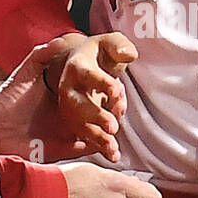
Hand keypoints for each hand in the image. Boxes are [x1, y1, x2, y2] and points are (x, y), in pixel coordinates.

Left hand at [0, 36, 108, 161]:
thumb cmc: (2, 105)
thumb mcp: (22, 76)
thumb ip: (39, 57)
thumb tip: (60, 40)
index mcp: (62, 95)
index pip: (90, 90)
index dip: (105, 88)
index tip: (115, 87)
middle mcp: (68, 113)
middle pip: (99, 110)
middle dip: (112, 110)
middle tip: (119, 108)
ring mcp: (68, 132)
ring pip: (98, 130)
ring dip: (109, 130)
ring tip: (115, 127)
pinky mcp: (65, 149)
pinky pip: (88, 148)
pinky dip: (101, 147)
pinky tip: (108, 145)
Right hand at [48, 33, 137, 163]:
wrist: (83, 64)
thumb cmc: (100, 53)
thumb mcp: (110, 42)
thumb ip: (119, 45)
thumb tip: (129, 54)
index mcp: (77, 67)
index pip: (87, 75)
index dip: (101, 82)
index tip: (116, 89)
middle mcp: (69, 88)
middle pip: (77, 104)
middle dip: (94, 115)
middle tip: (112, 126)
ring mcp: (69, 107)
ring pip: (77, 124)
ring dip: (95, 137)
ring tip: (112, 147)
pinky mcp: (75, 121)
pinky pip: (83, 136)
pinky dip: (97, 147)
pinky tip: (112, 155)